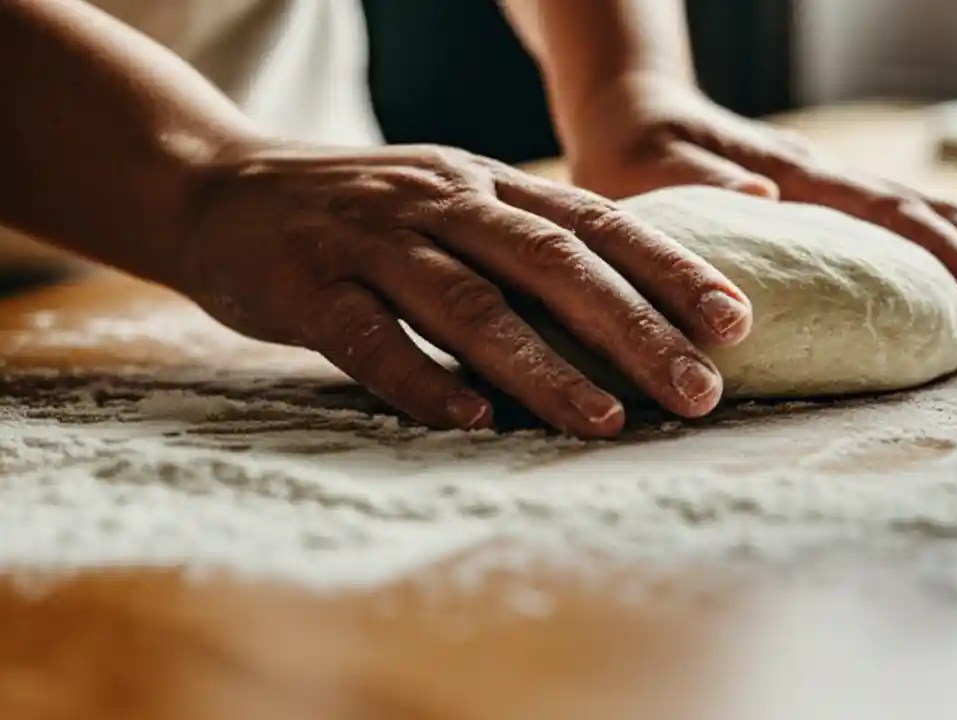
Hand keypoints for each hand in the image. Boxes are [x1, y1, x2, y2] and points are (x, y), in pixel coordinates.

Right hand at [177, 141, 752, 436]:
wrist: (220, 186)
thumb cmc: (364, 213)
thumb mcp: (456, 201)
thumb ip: (535, 237)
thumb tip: (636, 293)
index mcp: (490, 185)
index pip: (598, 224)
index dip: (671, 270)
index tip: (736, 322)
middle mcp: (441, 204)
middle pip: (554, 265)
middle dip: (634, 330)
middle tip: (699, 390)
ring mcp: (372, 242)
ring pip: (471, 305)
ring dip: (544, 366)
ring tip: (608, 421)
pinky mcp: (306, 287)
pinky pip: (370, 339)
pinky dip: (423, 381)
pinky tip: (472, 421)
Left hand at [562, 73, 956, 343]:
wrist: (633, 111)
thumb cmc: (633, 152)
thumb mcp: (651, 173)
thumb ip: (704, 187)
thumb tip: (769, 202)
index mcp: (795, 178)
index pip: (896, 220)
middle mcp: (825, 179)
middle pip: (931, 217)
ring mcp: (828, 188)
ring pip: (924, 218)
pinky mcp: (820, 203)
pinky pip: (896, 227)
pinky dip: (941, 255)